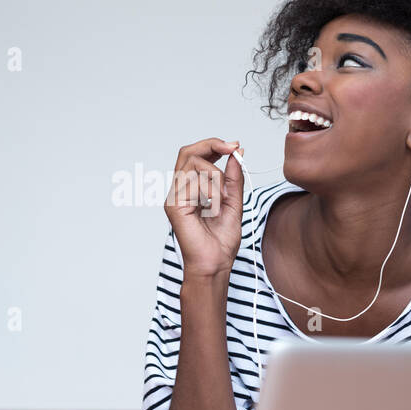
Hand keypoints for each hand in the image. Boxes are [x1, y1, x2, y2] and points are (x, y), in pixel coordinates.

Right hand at [164, 138, 244, 278]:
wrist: (215, 264)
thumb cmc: (221, 241)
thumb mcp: (234, 202)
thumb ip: (233, 178)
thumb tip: (237, 153)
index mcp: (191, 188)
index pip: (194, 155)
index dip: (213, 145)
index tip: (234, 146)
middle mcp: (179, 190)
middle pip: (188, 152)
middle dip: (212, 145)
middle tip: (232, 149)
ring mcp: (174, 197)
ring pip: (194, 165)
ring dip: (217, 177)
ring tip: (224, 199)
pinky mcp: (174, 206)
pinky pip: (194, 183)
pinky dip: (212, 193)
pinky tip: (215, 209)